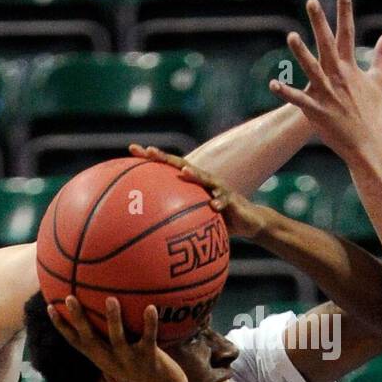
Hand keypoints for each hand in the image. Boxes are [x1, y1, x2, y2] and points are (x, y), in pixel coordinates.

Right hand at [48, 296, 187, 381]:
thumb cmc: (139, 370)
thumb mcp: (118, 358)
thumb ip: (109, 342)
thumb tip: (104, 314)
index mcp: (101, 358)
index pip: (75, 341)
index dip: (61, 326)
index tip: (50, 306)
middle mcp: (111, 360)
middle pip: (90, 339)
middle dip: (78, 319)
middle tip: (70, 298)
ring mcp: (129, 360)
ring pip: (118, 338)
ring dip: (114, 319)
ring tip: (111, 298)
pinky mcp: (150, 359)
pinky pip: (149, 338)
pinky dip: (149, 323)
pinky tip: (150, 307)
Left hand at [129, 143, 271, 241]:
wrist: (249, 221)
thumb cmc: (219, 220)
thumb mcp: (196, 219)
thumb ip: (176, 219)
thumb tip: (149, 232)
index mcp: (192, 183)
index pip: (167, 167)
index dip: (150, 158)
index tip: (132, 150)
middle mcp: (203, 180)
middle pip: (181, 164)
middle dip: (164, 157)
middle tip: (148, 150)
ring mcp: (218, 187)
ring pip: (204, 178)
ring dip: (194, 174)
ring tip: (183, 171)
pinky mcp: (232, 199)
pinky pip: (224, 200)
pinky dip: (219, 202)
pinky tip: (213, 206)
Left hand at [269, 0, 381, 162]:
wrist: (368, 142)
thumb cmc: (372, 110)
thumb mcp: (380, 79)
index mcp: (351, 67)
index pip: (348, 34)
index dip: (346, 13)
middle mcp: (338, 76)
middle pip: (327, 44)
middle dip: (320, 22)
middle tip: (312, 2)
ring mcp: (326, 93)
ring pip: (311, 68)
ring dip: (301, 53)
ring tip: (291, 36)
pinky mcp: (316, 110)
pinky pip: (298, 100)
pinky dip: (286, 92)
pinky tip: (273, 84)